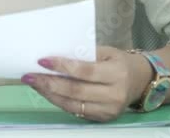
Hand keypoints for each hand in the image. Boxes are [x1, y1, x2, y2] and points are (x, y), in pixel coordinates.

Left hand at [21, 46, 153, 121]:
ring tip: (33, 83)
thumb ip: (84, 55)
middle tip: (29, 75)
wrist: (140, 81)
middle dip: (49, 83)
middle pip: (75, 91)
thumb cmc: (118, 62)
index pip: (84, 71)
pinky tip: (47, 92)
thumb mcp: (106, 52)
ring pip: (72, 104)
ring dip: (49, 94)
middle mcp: (114, 94)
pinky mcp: (103, 118)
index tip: (41, 61)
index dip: (62, 67)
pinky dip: (58, 101)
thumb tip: (54, 55)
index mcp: (117, 73)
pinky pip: (75, 111)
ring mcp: (109, 110)